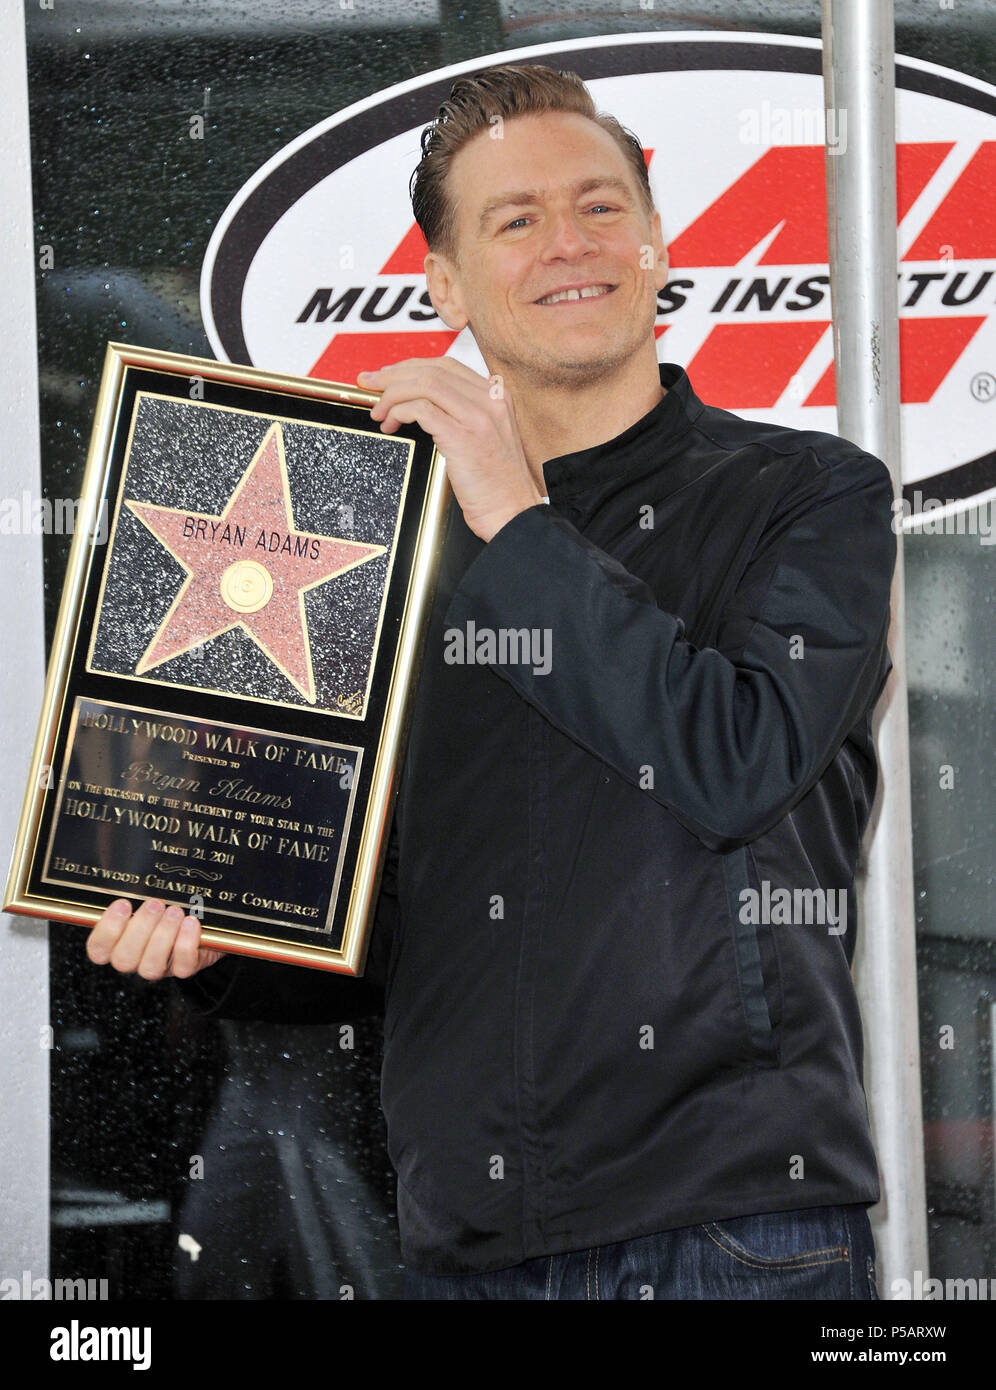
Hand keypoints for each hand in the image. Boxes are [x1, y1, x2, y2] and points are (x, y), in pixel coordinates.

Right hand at [85, 898, 223, 979]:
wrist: (203, 921)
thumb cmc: (164, 906)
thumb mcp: (143, 896)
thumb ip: (127, 891)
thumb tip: (109, 876)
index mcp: (117, 943)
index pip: (98, 949)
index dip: (106, 930)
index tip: (123, 904)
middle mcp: (134, 959)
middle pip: (123, 959)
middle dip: (139, 929)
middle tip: (155, 904)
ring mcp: (159, 967)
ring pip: (151, 966)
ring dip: (163, 936)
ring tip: (175, 911)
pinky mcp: (184, 969)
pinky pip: (182, 966)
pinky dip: (186, 943)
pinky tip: (190, 923)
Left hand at [357, 357, 543, 541]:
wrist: (513, 513)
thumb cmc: (496, 485)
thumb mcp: (485, 438)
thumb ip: (462, 415)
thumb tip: (420, 403)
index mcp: (496, 396)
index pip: (446, 365)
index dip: (410, 367)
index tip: (387, 376)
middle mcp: (490, 399)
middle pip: (431, 369)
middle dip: (392, 375)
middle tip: (368, 384)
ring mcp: (479, 416)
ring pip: (424, 384)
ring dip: (392, 395)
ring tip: (379, 413)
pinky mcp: (463, 437)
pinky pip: (421, 409)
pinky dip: (399, 412)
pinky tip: (392, 425)